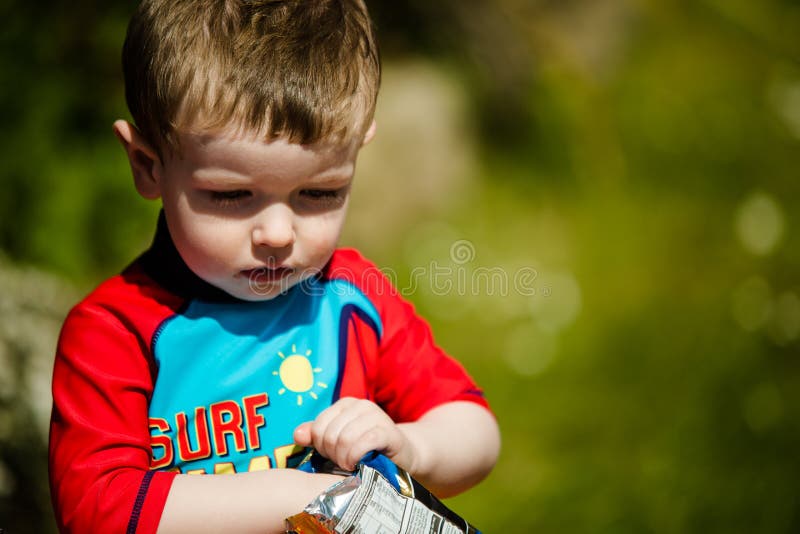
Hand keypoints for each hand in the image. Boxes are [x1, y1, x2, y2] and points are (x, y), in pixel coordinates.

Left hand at [293, 397, 416, 471]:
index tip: (332, 456)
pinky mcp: (388, 431)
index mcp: (345, 404)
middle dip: (333, 454)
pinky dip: (356, 457)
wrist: (403, 457)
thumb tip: (298, 435)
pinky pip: (363, 443)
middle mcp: (360, 405)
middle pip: (330, 434)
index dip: (320, 447)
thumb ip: (317, 436)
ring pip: (345, 439)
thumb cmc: (366, 450)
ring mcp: (376, 416)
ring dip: (344, 458)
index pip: (318, 427)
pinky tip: (359, 464)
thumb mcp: (339, 442)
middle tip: (342, 462)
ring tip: (351, 464)